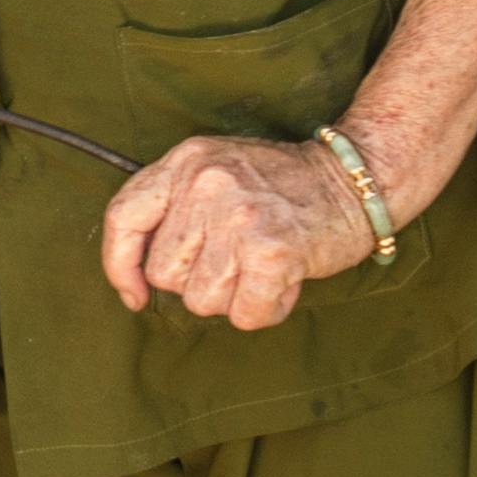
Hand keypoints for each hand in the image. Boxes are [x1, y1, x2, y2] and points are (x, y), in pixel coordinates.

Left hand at [99, 133, 381, 329]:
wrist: (356, 179)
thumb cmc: (283, 186)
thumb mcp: (218, 171)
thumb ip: (176, 207)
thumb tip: (137, 277)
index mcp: (185, 162)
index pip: (123, 219)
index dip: (120, 266)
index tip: (135, 294)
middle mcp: (206, 185)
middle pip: (164, 273)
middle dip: (198, 280)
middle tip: (237, 258)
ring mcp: (239, 217)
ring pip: (201, 300)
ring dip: (232, 297)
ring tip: (262, 266)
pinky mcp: (272, 250)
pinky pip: (244, 314)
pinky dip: (264, 310)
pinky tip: (282, 282)